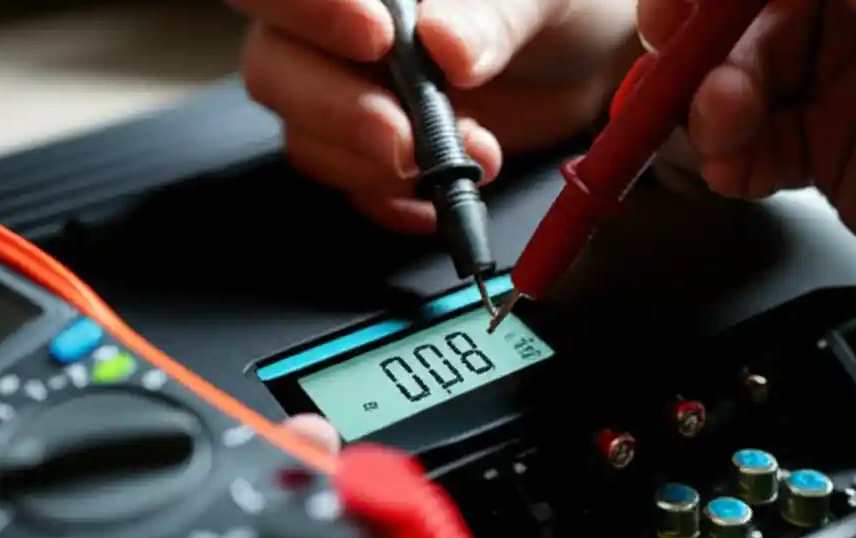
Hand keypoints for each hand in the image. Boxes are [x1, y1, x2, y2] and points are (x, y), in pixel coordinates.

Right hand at [232, 0, 641, 231]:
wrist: (582, 61)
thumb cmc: (553, 5)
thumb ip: (492, 13)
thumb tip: (445, 44)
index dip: (303, 10)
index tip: (377, 40)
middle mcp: (327, 28)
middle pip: (273, 67)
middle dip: (339, 111)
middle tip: (407, 139)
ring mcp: (341, 90)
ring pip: (305, 136)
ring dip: (379, 164)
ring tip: (472, 152)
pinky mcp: (365, 151)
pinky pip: (349, 186)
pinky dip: (397, 199)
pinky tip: (446, 192)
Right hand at [640, 0, 855, 283]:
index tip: (670, 8)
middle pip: (738, 12)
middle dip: (698, 42)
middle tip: (673, 60)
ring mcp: (847, 77)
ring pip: (734, 76)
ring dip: (709, 106)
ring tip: (724, 126)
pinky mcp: (833, 148)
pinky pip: (751, 144)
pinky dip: (728, 158)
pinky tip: (733, 166)